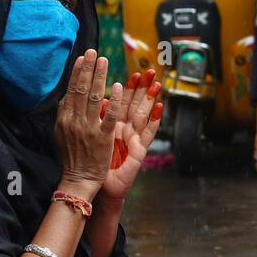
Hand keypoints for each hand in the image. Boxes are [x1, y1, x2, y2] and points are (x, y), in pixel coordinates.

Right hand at [55, 50, 118, 199]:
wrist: (78, 179)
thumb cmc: (72, 156)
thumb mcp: (62, 132)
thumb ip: (65, 114)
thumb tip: (66, 97)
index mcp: (65, 118)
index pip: (72, 90)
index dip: (77, 72)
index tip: (82, 57)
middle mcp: (75, 120)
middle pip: (82, 89)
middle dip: (88, 68)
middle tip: (94, 52)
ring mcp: (89, 128)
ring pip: (95, 98)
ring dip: (99, 77)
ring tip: (104, 61)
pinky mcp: (103, 138)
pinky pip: (109, 116)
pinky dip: (114, 100)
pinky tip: (118, 86)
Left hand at [99, 68, 164, 202]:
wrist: (100, 185)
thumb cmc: (97, 162)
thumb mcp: (97, 136)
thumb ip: (101, 118)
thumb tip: (102, 100)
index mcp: (116, 125)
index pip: (123, 101)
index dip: (129, 87)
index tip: (134, 72)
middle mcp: (127, 130)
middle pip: (137, 104)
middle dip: (144, 88)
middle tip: (151, 71)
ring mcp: (135, 139)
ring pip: (144, 114)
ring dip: (151, 98)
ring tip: (158, 83)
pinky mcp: (139, 150)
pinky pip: (149, 133)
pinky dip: (155, 120)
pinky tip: (159, 107)